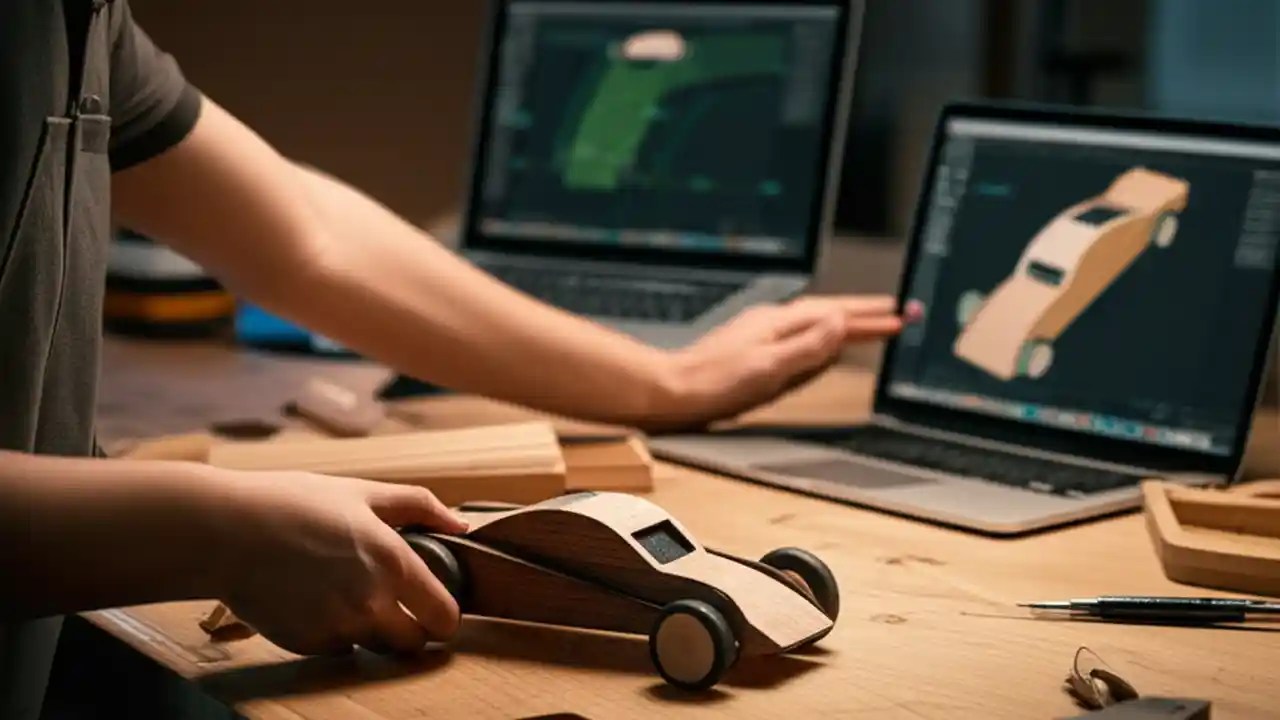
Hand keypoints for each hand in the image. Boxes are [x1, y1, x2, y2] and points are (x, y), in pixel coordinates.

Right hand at [207, 470, 467, 655]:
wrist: (224, 531)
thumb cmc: (293, 503)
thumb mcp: (363, 492)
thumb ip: (420, 507)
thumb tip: (462, 525)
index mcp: (393, 563)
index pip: (444, 618)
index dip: (444, 616)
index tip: (435, 609)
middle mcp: (371, 603)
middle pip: (413, 644)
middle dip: (411, 629)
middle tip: (395, 606)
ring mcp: (337, 628)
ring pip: (374, 647)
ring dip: (371, 631)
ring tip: (345, 594)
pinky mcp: (306, 643)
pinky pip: (337, 649)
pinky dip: (334, 634)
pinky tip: (314, 601)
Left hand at [654, 295, 905, 428]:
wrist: (671, 390)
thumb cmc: (716, 383)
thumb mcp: (768, 367)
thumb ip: (807, 347)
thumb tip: (843, 322)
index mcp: (780, 323)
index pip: (837, 316)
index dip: (871, 319)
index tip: (904, 316)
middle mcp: (772, 321)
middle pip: (828, 312)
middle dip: (864, 312)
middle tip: (898, 311)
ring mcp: (761, 332)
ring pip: (814, 321)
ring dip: (845, 320)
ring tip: (870, 321)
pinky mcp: (752, 347)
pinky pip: (800, 334)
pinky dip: (821, 334)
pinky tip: (820, 343)